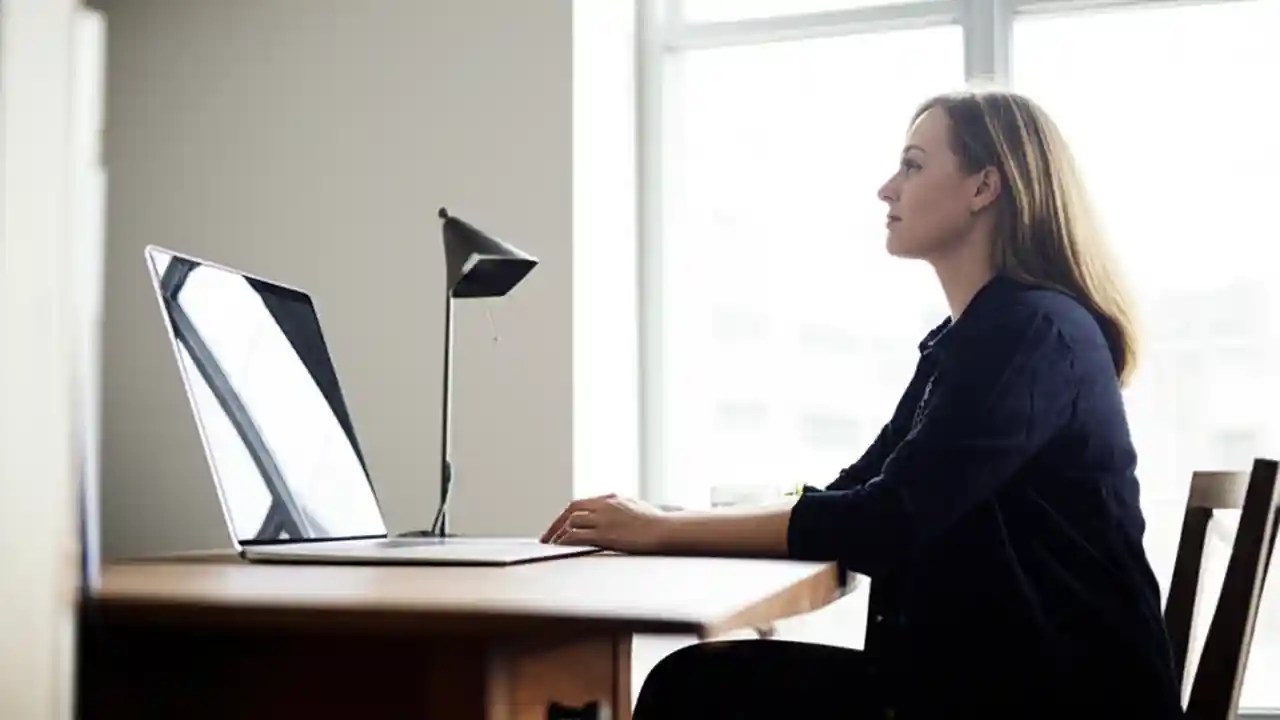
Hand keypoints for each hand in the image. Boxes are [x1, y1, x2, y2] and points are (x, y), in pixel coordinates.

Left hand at [539, 494, 669, 553]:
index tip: (560, 525)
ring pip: (571, 521)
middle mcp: (605, 505)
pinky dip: (564, 541)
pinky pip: (577, 536)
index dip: (567, 515)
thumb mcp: (638, 508)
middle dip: (556, 523)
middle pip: (571, 509)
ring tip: (550, 545)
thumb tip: (621, 515)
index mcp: (612, 499)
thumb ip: (624, 509)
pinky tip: (559, 548)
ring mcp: (604, 518)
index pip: (582, 503)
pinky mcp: (605, 534)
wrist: (666, 530)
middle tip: (547, 536)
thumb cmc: (658, 523)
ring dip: (558, 533)